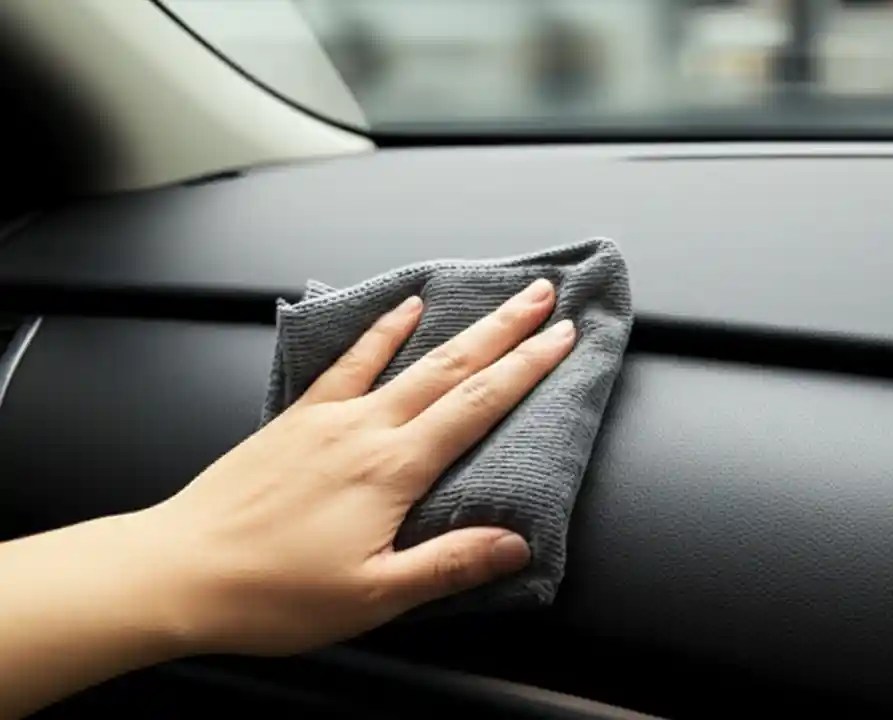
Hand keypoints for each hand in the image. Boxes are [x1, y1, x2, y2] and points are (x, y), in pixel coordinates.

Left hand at [139, 278, 572, 655]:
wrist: (178, 571)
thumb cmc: (274, 594)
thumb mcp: (372, 596)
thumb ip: (448, 564)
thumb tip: (517, 542)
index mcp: (393, 470)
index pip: (477, 406)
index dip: (526, 368)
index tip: (562, 336)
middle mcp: (366, 430)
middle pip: (452, 367)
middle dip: (506, 329)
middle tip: (544, 295)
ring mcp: (329, 417)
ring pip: (410, 357)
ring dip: (460, 323)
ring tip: (497, 295)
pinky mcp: (298, 417)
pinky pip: (350, 361)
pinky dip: (381, 330)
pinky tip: (404, 309)